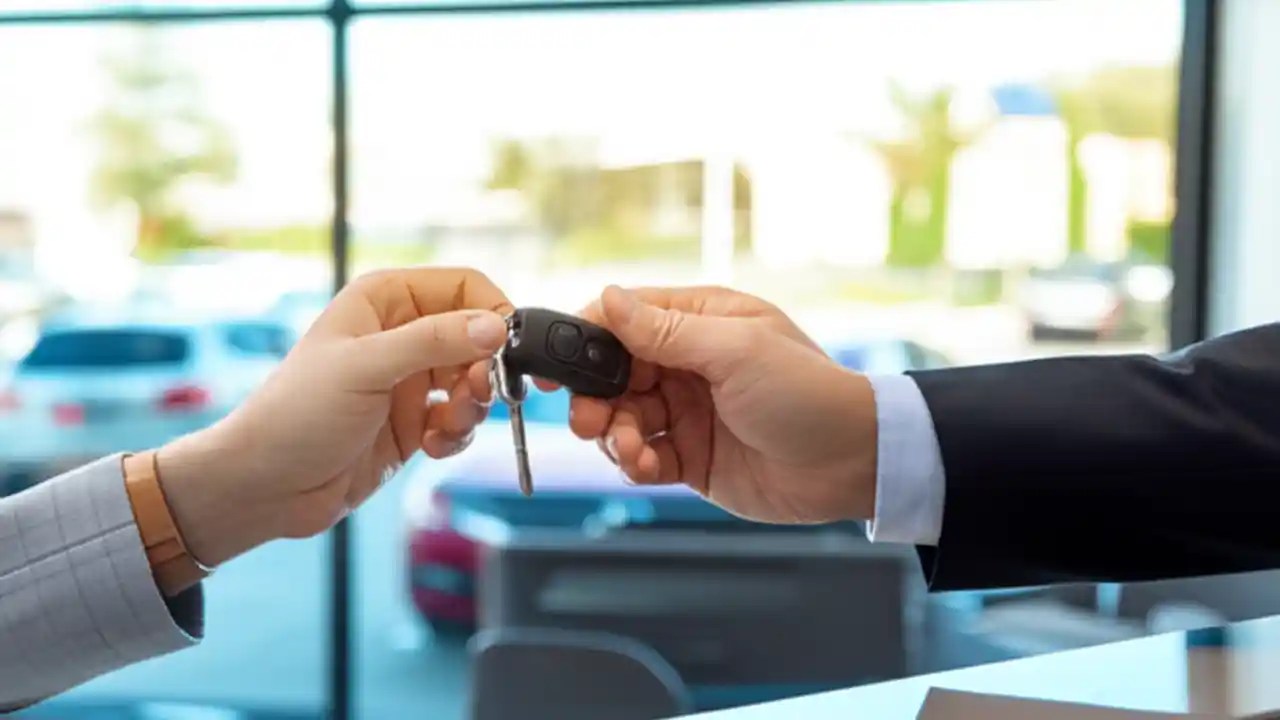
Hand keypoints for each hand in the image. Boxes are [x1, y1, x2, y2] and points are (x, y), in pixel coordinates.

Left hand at [154, 267, 512, 574]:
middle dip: (484, 370)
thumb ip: (434, 342)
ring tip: (444, 427)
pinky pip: (460, 420)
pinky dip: (456, 435)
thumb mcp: (367, 367)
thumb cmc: (296, 415)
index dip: (492, 313)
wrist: (264, 487)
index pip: (463, 287)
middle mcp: (402, 334)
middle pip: (477, 338)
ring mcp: (409, 380)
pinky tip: (430, 447)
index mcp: (385, 300)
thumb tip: (496, 328)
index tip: (505, 350)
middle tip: (475, 396)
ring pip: (474, 382)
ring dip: (472, 407)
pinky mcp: (414, 423)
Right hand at [548, 285, 877, 524]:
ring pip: (620, 418)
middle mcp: (687, 364)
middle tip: (588, 421)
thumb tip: (607, 297)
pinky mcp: (690, 456)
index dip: (586, 339)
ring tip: (631, 451)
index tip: (558, 365)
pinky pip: (642, 456)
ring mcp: (687, 411)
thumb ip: (665, 331)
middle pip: (612, 373)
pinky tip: (645, 467)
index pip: (625, 319)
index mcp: (699, 322)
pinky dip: (634, 463)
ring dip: (613, 436)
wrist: (851, 465)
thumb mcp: (736, 352)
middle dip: (593, 398)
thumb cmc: (808, 394)